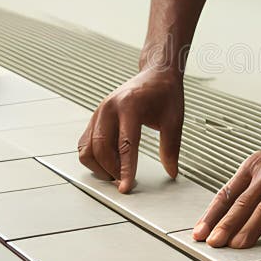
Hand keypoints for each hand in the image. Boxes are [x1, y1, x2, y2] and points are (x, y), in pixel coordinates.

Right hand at [78, 68, 183, 192]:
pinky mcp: (95, 117)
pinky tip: (110, 163)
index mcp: (130, 106)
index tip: (126, 187)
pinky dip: (93, 157)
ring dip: (98, 166)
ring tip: (116, 174)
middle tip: (123, 183)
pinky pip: (85, 142)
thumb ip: (171, 147)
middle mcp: (109, 108)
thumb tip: (171, 172)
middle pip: (101, 148)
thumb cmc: (165, 93)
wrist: (156, 73)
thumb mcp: (174, 120)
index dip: (125, 168)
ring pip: (87, 147)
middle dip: (110, 170)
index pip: (125, 144)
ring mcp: (99, 112)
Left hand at [192, 125, 260, 247]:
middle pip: (244, 202)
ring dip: (250, 228)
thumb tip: (230, 213)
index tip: (200, 232)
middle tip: (214, 242)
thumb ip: (250, 186)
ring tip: (238, 245)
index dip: (212, 215)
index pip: (227, 194)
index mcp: (254, 166)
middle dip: (227, 225)